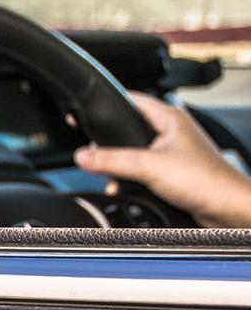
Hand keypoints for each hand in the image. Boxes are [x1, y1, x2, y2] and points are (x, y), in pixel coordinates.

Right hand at [74, 93, 250, 227]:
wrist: (226, 209)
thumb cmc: (205, 180)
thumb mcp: (148, 167)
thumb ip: (112, 160)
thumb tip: (83, 155)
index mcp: (170, 117)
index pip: (130, 100)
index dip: (106, 105)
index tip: (84, 114)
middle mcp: (171, 132)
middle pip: (128, 130)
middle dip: (110, 147)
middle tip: (98, 157)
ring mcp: (171, 152)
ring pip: (133, 153)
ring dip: (120, 167)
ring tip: (116, 178)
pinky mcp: (171, 172)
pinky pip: (141, 170)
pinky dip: (130, 179)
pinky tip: (128, 188)